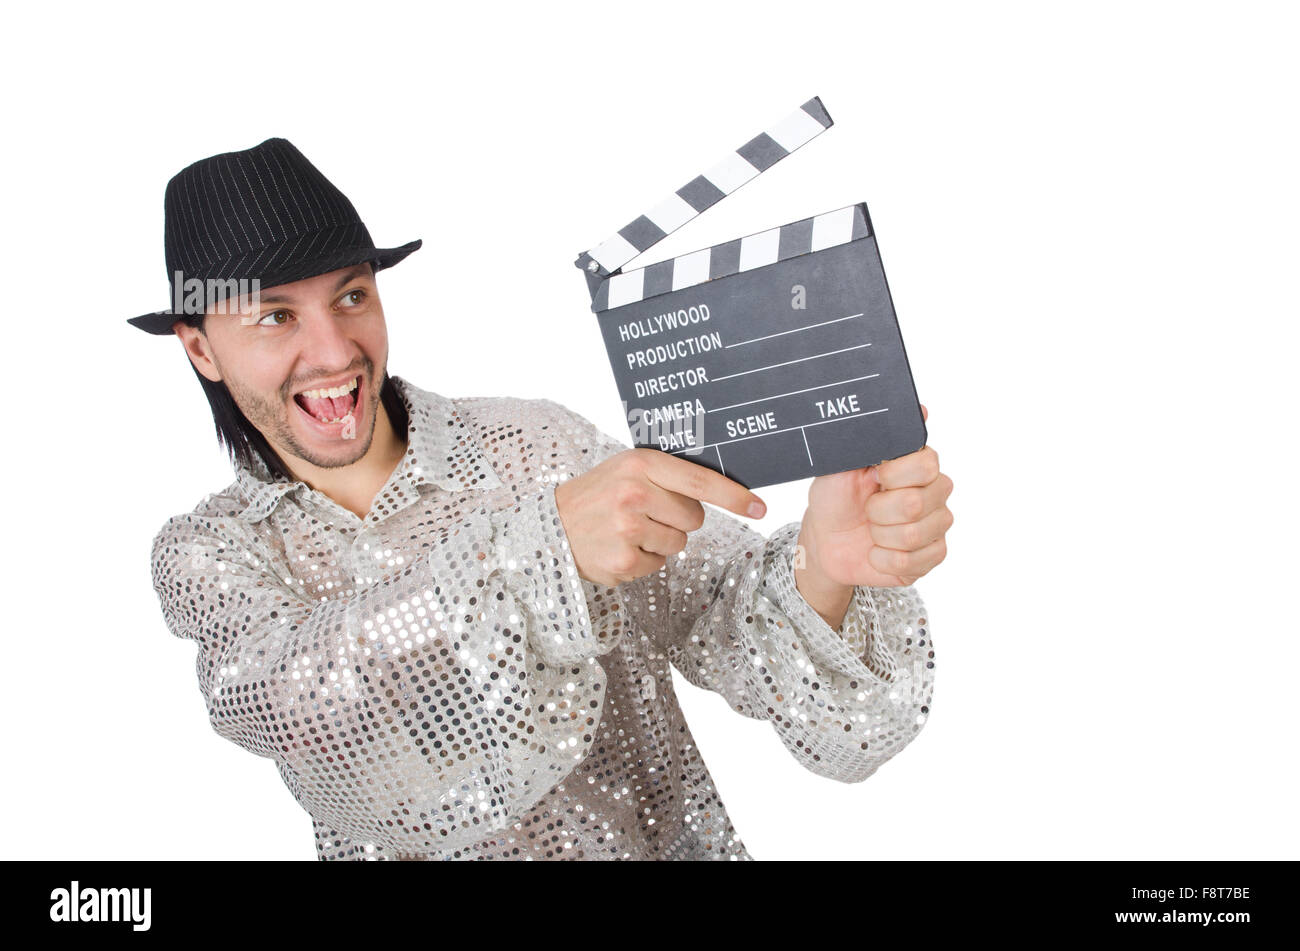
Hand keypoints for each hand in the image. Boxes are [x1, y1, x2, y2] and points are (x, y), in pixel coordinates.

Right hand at [554, 448, 765, 586]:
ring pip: (679, 543)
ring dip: (660, 541)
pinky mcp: (625, 560)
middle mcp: (635, 493)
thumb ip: (667, 473)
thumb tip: (719, 486)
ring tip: (628, 531)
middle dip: (678, 519)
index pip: (700, 480)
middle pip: (695, 517)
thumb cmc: (597, 496)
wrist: (551, 527)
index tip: (760, 506)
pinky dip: (644, 560)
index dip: (734, 496)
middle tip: (645, 513)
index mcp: (641, 464)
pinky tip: (619, 547)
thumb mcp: (627, 469)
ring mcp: (629, 528)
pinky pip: (659, 564)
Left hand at [795, 404, 952, 622]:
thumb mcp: (843, 463)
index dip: (893, 475)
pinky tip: (876, 550)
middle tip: (867, 508)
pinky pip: (910, 562)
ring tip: (871, 528)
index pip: (926, 465)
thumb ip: (875, 436)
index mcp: (918, 464)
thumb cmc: (836, 496)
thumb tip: (920, 409)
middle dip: (878, 510)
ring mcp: (936, 525)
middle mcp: (935, 491)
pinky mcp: (931, 556)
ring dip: (878, 535)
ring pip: (912, 535)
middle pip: (917, 504)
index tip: (873, 476)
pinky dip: (881, 559)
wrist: (825, 539)